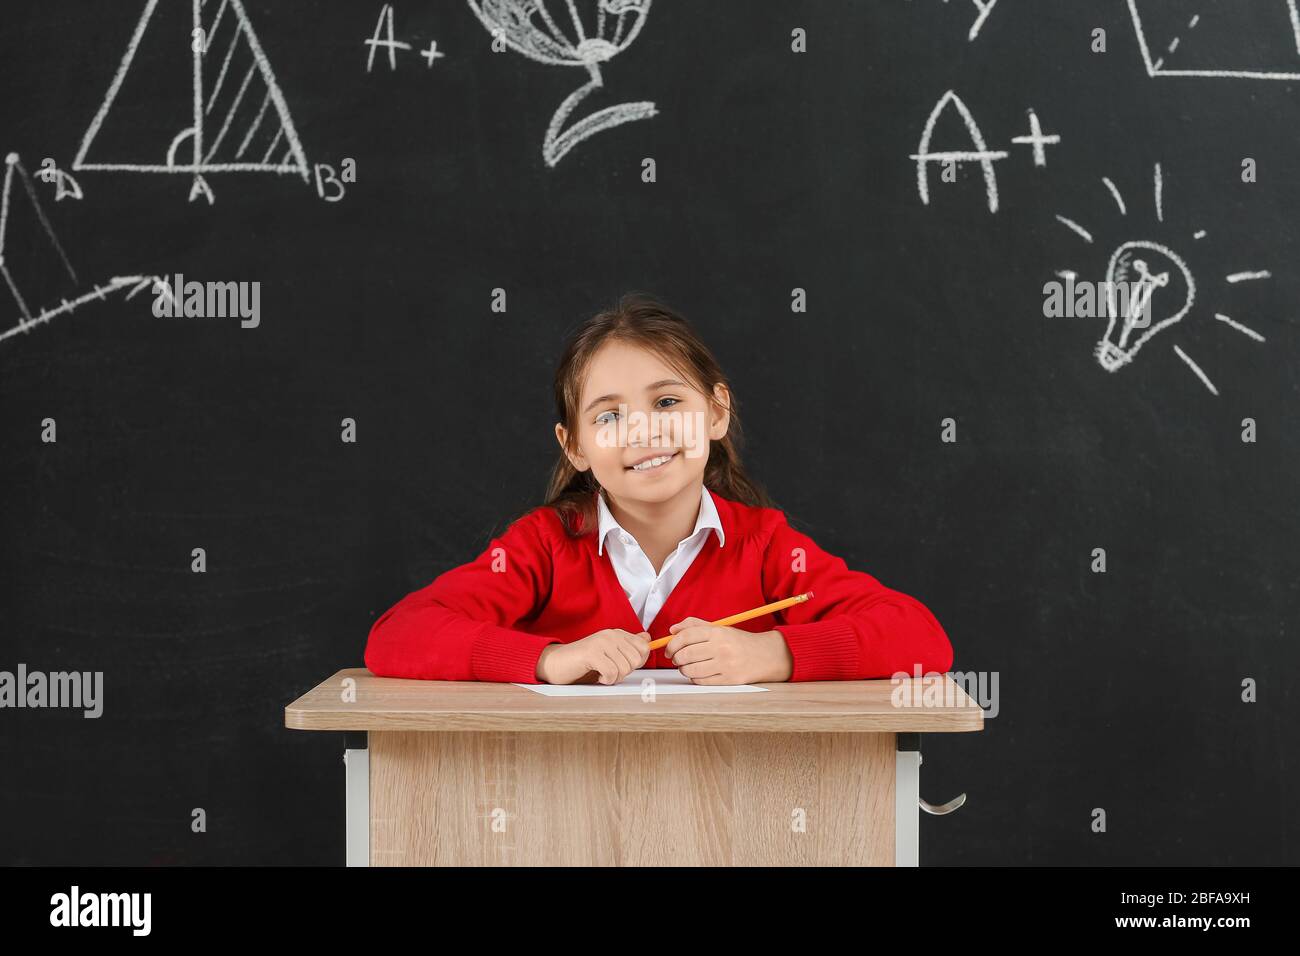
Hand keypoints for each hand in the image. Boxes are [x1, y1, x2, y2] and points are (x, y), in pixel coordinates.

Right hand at [535, 629, 650, 684]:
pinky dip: (606, 680)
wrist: (556, 663)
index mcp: (617, 634)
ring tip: (601, 673)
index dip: (637, 663)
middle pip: (636, 660)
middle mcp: (611, 635)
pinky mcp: (592, 653)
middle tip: (609, 670)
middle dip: (624, 672)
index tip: (622, 665)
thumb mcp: (609, 653)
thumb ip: (628, 646)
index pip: (644, 648)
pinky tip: (597, 676)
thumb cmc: (583, 662)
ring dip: (613, 678)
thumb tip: (647, 638)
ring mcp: (601, 642)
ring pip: (624, 668)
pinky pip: (611, 672)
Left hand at [663, 618, 793, 683]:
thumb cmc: (739, 642)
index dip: (672, 644)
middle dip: (676, 658)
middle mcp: (721, 648)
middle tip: (676, 658)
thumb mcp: (720, 628)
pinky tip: (697, 673)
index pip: (686, 636)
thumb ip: (695, 625)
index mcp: (718, 632)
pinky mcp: (729, 680)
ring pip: (691, 670)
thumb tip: (672, 630)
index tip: (668, 649)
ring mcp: (726, 665)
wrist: (766, 656)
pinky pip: (701, 681)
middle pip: (686, 654)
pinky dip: (694, 678)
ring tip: (685, 666)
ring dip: (683, 669)